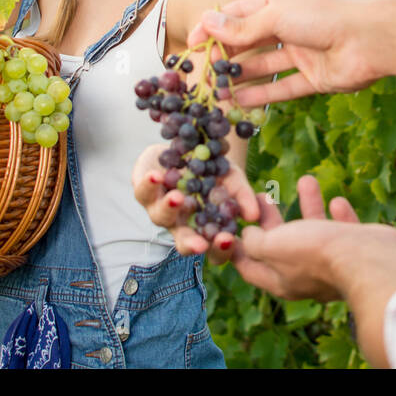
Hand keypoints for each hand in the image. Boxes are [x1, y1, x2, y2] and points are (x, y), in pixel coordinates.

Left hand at [132, 143, 261, 264]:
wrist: (185, 146)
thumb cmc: (212, 169)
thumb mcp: (232, 177)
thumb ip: (242, 195)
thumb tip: (253, 215)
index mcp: (203, 228)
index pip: (213, 250)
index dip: (220, 250)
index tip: (228, 240)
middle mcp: (180, 224)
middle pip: (183, 243)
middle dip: (191, 243)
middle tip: (200, 244)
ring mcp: (159, 209)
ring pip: (160, 217)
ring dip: (170, 208)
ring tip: (178, 197)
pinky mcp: (143, 190)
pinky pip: (143, 192)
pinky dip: (149, 184)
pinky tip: (157, 176)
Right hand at [186, 0, 380, 105]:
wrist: (370, 40)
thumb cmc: (323, 16)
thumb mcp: (276, 16)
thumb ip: (242, 27)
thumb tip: (207, 23)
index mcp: (281, 0)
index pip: (238, 13)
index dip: (213, 28)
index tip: (191, 45)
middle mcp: (290, 24)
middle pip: (250, 41)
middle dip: (225, 56)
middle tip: (201, 74)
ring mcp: (302, 51)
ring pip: (264, 66)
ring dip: (240, 78)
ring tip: (215, 92)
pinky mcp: (313, 77)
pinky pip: (282, 87)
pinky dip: (262, 95)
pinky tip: (239, 102)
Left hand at [230, 174, 365, 302]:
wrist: (371, 261)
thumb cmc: (316, 253)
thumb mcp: (273, 246)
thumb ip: (256, 242)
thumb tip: (248, 237)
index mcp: (281, 281)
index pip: (250, 268)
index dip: (236, 249)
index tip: (228, 227)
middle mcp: (306, 276)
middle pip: (281, 246)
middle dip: (270, 220)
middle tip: (262, 195)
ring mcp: (333, 265)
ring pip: (314, 232)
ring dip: (308, 206)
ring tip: (305, 180)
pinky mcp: (357, 253)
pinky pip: (344, 232)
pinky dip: (339, 215)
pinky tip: (337, 200)